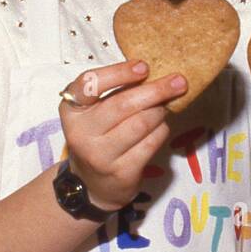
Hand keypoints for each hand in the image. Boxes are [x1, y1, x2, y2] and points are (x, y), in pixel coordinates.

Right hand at [58, 60, 186, 213]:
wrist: (93, 185)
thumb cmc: (98, 137)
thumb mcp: (94, 113)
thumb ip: (115, 92)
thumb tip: (154, 73)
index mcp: (71, 110)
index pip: (90, 84)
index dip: (119, 73)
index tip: (144, 66)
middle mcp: (80, 133)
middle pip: (122, 104)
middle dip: (155, 90)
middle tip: (178, 81)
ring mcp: (100, 155)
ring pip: (140, 124)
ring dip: (159, 112)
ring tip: (164, 108)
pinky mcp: (121, 172)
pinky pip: (150, 143)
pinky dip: (161, 131)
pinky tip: (160, 127)